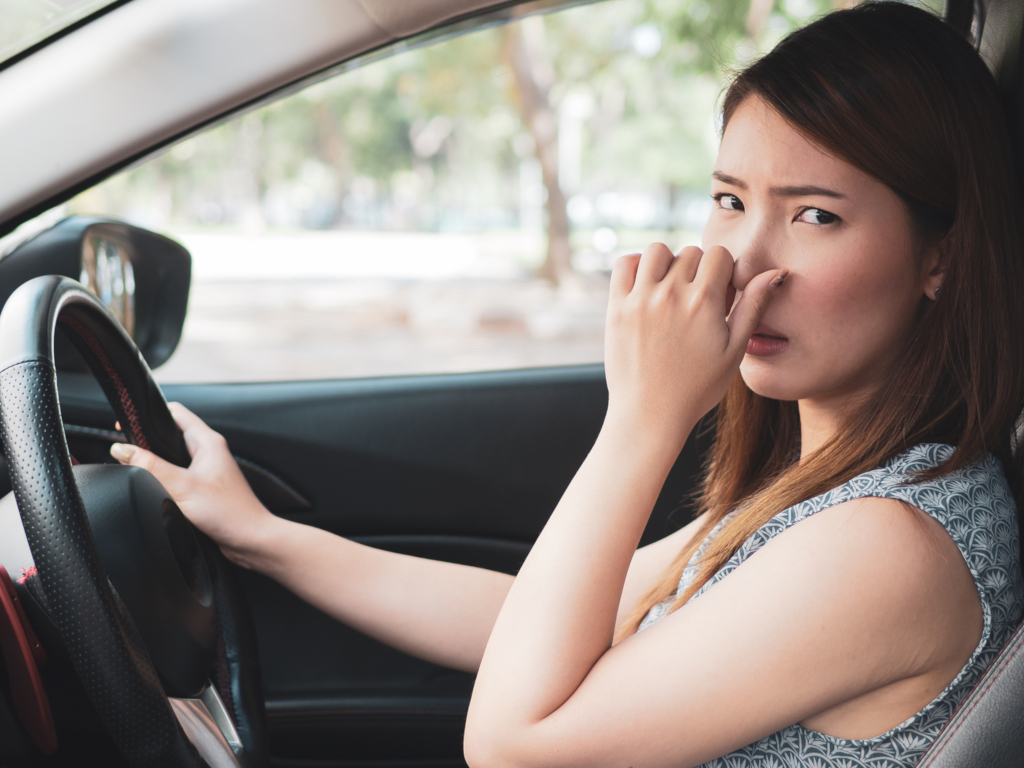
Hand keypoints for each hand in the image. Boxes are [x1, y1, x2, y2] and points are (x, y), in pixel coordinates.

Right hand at [110, 402, 275, 563]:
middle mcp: (209, 453)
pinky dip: (164, 480)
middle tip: (127, 450)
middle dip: (148, 441)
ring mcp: (207, 471)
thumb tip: (122, 450)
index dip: (149, 414)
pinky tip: (155, 490)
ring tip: (139, 470)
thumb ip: (151, 467)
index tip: (127, 422)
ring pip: (173, 458)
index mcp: (208, 442)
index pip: (175, 413)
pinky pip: (178, 477)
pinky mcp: (205, 489)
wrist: (251, 540)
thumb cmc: (230, 513)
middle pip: (171, 436)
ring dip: (156, 463)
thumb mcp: (183, 487)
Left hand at [603, 243, 784, 447]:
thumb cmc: (697, 388)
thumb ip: (753, 307)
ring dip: (668, 262)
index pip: (719, 254)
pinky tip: (646, 285)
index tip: (719, 294)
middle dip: (698, 270)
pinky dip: (636, 265)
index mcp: (704, 301)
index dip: (723, 271)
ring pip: (657, 250)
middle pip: (690, 252)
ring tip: (671, 288)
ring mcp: (640, 299)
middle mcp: (671, 294)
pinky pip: (625, 264)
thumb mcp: (734, 351)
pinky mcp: (617, 308)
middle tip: (696, 300)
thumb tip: (776, 272)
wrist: (649, 414)